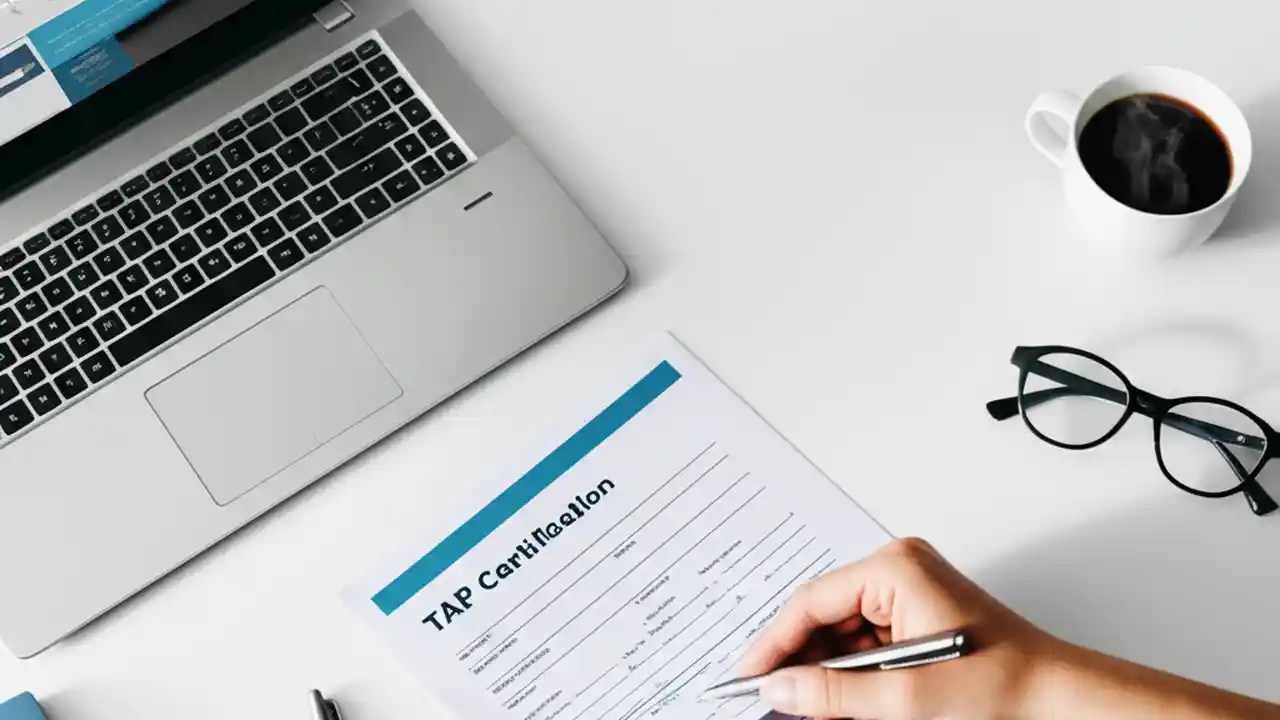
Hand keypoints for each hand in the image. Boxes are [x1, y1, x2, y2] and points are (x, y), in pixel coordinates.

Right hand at [736, 537, 1055, 718]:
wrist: (1058, 699)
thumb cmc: (1004, 684)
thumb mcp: (905, 697)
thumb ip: (834, 693)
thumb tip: (780, 688)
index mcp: (895, 569)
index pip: (812, 602)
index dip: (774, 643)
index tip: (748, 676)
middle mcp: (899, 570)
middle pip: (824, 614)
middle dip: (798, 658)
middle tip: (770, 696)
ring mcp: (909, 591)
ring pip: (841, 631)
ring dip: (822, 668)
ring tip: (803, 702)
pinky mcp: (916, 615)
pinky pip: (865, 641)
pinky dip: (848, 670)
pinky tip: (836, 697)